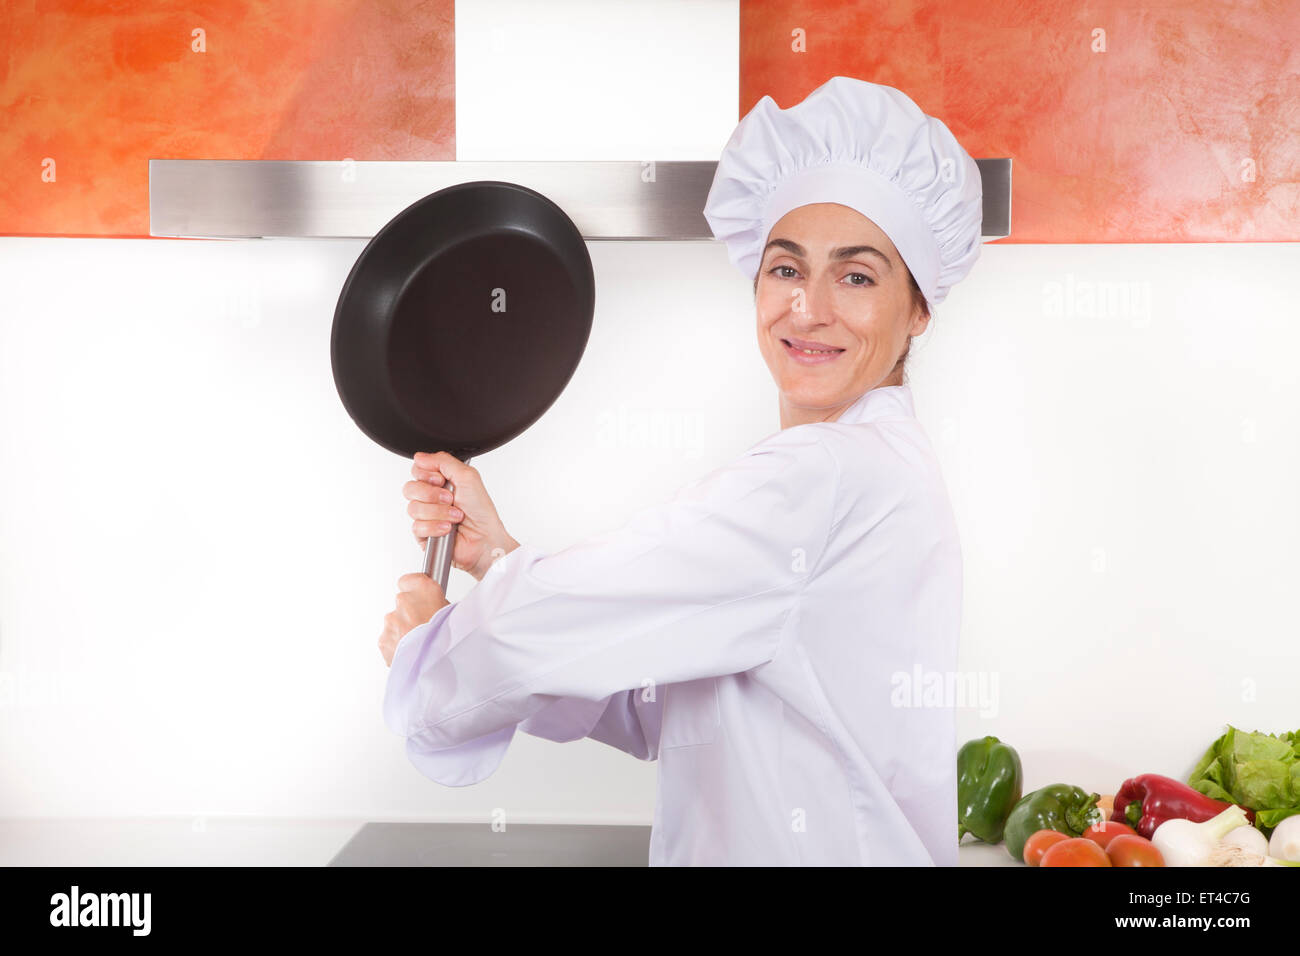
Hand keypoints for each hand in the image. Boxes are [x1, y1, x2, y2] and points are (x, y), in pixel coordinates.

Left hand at [378, 572, 449, 666]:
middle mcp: (404, 601)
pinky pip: (389, 638)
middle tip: (424, 627)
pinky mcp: (383, 638)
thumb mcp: (453, 613)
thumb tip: (430, 602)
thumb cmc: (447, 641)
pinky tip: (412, 650)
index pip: (408, 580)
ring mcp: (391, 620)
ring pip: (395, 622)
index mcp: (425, 590)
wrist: (435, 667)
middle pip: (402, 603)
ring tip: (420, 642)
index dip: (414, 590)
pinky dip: (397, 644)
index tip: (418, 597)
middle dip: (410, 613)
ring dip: (404, 630)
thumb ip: (436, 602)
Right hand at [406, 452, 519, 581]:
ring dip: (438, 512)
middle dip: (432, 494)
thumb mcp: (468, 477)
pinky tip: (448, 528)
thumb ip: (443, 461)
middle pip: (410, 488)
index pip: (417, 470)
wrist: (485, 539)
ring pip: (413, 508)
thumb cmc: (481, 511)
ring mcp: (426, 516)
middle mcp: (431, 498)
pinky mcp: (424, 534)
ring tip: (455, 516)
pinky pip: (417, 527)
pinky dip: (435, 527)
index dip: (427, 475)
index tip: (442, 480)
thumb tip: (420, 456)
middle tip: (450, 499)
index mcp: (440, 482)